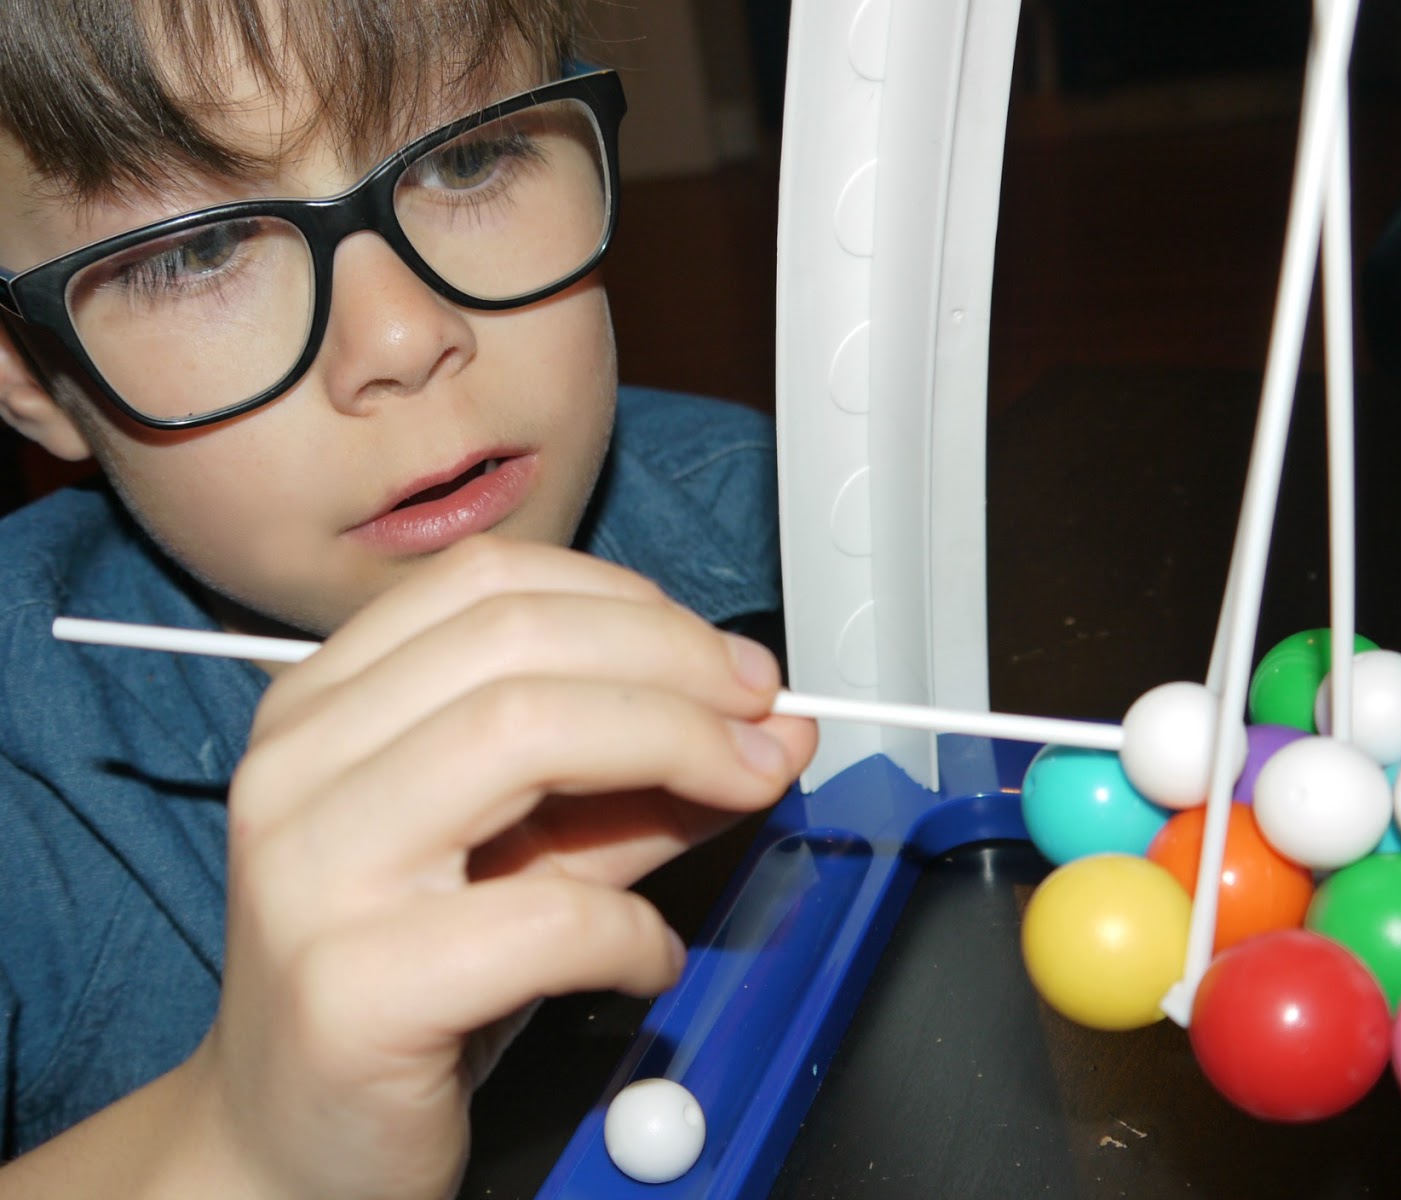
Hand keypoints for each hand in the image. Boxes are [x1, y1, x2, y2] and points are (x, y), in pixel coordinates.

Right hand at [188, 536, 815, 1199]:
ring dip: (674, 748)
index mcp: (326, 704)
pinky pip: (543, 917)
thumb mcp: (532, 853)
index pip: (493, 584)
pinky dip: (634, 929)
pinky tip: (649, 956)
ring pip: (520, 732)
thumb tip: (766, 725)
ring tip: (740, 792)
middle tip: (764, 721)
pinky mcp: (350, 987)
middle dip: (678, 667)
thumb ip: (638, 781)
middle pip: (519, 640)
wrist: (289, 1137)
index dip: (638, 608)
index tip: (728, 665)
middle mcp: (300, 765)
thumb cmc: (404, 980)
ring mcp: (313, 871)